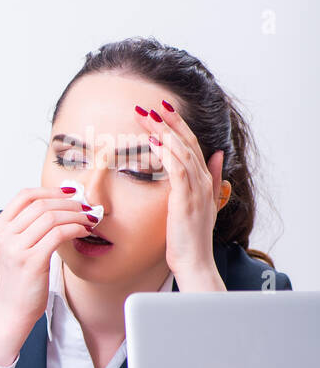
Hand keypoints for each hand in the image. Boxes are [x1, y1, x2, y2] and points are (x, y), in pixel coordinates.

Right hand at [0, 186, 98, 363]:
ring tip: (87, 219)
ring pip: (51, 217)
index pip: (24, 196)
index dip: (50, 190)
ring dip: (75, 215)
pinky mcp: (31, 261)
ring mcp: (16, 248)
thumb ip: (27, 227)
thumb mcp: (14, 248)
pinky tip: (83, 231)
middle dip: (68, 203)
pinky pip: (58, 234)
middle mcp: (4, 236)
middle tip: (85, 207)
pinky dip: (75, 228)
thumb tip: (59, 205)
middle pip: (40, 204)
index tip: (69, 193)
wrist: (12, 310)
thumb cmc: (19, 280)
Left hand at [134, 100, 225, 288]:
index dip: (178, 127)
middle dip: (170, 123)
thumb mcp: (202, 204)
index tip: (162, 111)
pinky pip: (177, 171)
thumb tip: (217, 154)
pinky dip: (167, 155)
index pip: (191, 146)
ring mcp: (195, 190)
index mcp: (204, 181)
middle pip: (187, 143)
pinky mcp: (186, 200)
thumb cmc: (191, 238)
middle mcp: (202, 181)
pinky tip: (155, 142)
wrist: (194, 261)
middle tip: (152, 105)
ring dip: (165, 133)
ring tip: (148, 117)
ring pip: (182, 152)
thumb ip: (209, 178)